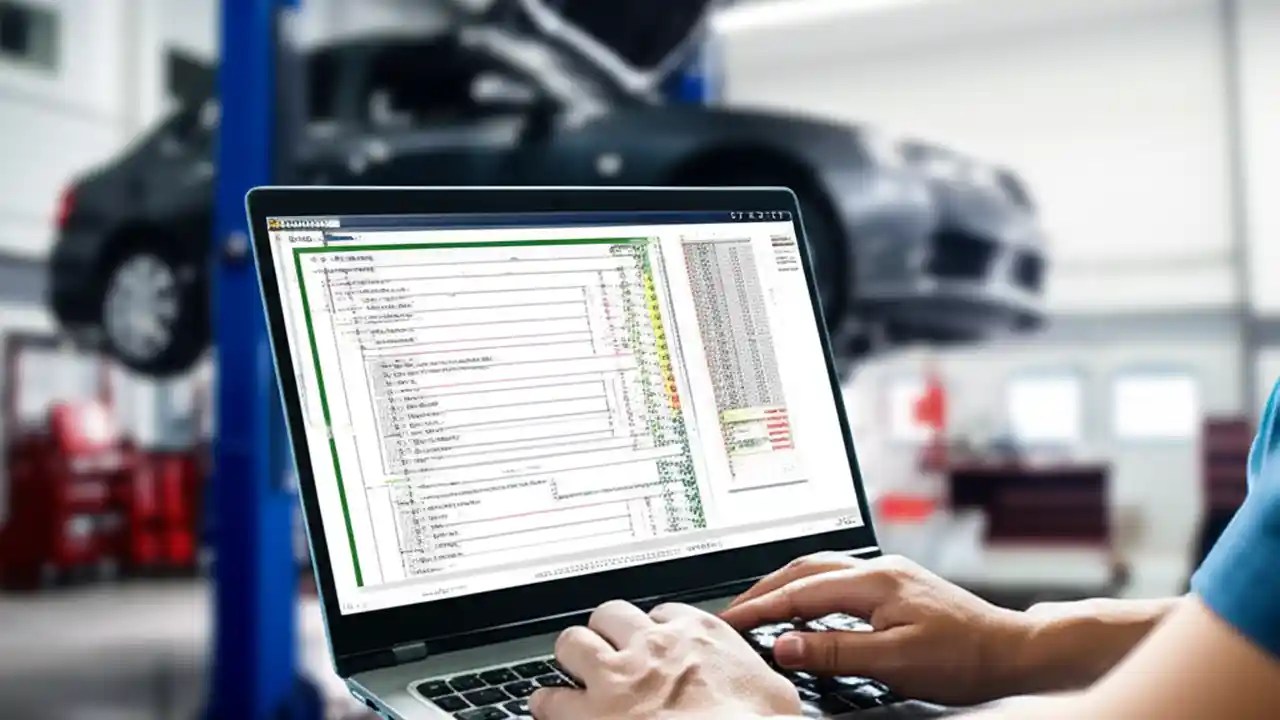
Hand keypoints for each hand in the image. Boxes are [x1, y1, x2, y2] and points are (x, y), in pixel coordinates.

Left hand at [530, 600, 801, 719]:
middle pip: (612, 615)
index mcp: (699, 635)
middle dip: (608, 633)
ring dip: (574, 657)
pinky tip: (551, 709)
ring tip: (574, 673)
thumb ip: (754, 675)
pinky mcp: (589, 713)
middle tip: (610, 653)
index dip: (658, 631)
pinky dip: (549, 704)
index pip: (666, 613)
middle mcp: (653, 646)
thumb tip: (763, 686)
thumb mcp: (774, 692)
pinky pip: (549, 698)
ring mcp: (616, 676)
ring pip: (574, 642)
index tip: (657, 645)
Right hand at [720, 553, 1035, 705]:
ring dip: (786, 586)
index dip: (760, 608)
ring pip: (821, 570)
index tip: (729, 622)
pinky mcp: (898, 585)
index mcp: (873, 582)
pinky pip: (839, 578)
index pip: (799, 593)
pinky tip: (807, 607)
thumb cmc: (963, 658)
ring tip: (760, 607)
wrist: (1014, 651)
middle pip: (804, 570)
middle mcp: (878, 569)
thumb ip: (835, 651)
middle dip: (764, 590)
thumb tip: (785, 645)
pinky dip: (810, 589)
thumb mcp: (894, 662)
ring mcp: (889, 574)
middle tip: (734, 612)